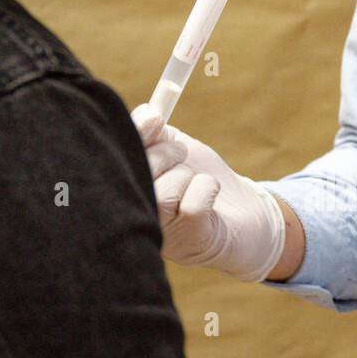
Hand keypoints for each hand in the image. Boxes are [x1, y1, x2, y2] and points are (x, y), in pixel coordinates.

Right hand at [131, 105, 285, 280]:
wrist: (243, 214)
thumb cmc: (197, 180)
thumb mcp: (171, 149)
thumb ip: (154, 133)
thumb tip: (149, 114)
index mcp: (124, 194)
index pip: (113, 166)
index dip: (134, 137)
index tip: (155, 117)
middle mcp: (135, 220)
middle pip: (136, 178)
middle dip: (163, 153)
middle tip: (180, 152)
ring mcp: (160, 236)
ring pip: (164, 193)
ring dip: (184, 174)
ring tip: (192, 177)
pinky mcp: (189, 243)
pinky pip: (193, 205)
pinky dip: (206, 188)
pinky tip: (209, 194)